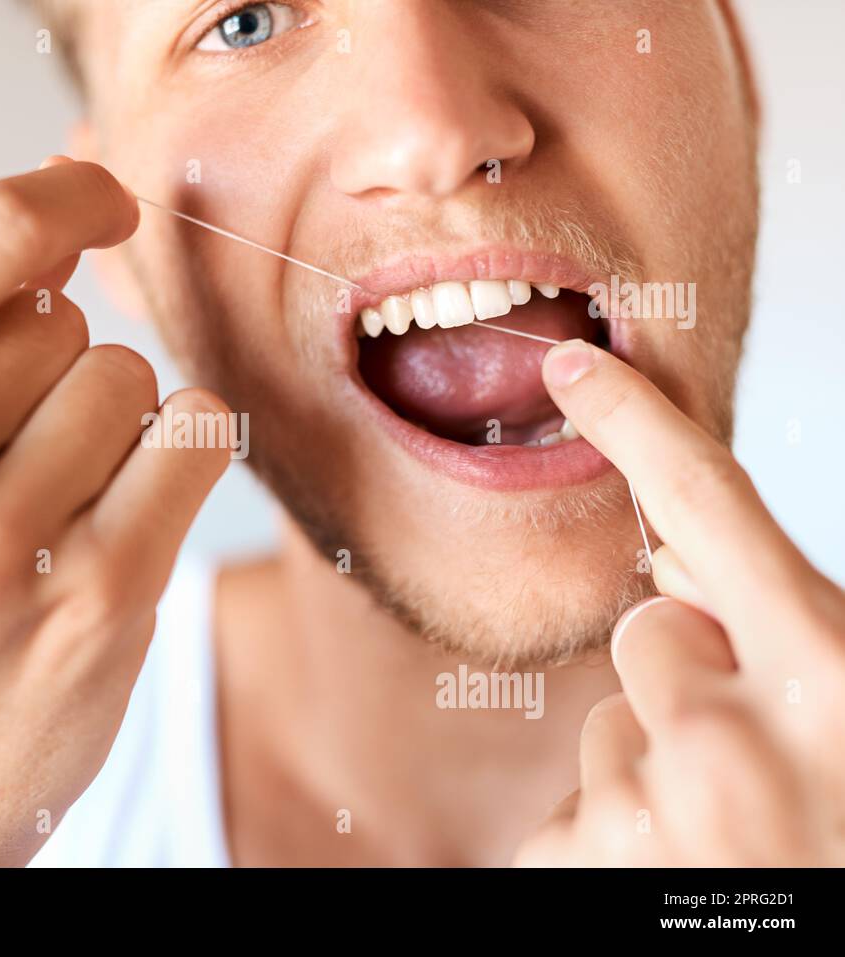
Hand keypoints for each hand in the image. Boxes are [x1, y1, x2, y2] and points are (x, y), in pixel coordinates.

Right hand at [0, 159, 230, 865]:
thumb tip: (73, 184)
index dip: (66, 196)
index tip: (104, 203)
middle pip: (64, 318)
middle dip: (51, 370)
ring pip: (130, 378)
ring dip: (109, 427)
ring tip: (41, 510)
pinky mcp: (99, 600)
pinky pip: (196, 438)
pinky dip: (176, 457)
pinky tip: (118, 516)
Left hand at [514, 340, 844, 865]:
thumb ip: (788, 632)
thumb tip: (677, 558)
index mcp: (832, 678)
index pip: (711, 505)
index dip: (638, 422)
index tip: (574, 369)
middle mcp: (735, 739)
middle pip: (649, 631)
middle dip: (690, 680)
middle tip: (762, 767)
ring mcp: (654, 809)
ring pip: (610, 725)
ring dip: (660, 769)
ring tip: (739, 838)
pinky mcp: (588, 865)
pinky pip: (577, 805)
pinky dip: (620, 838)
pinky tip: (687, 879)